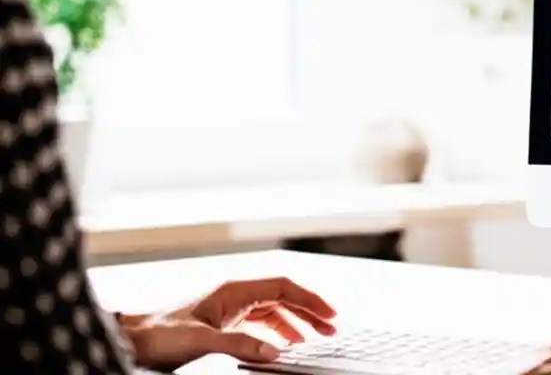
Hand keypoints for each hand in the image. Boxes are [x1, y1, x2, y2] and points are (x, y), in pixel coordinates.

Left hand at [119, 276, 336, 370]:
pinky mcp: (224, 323)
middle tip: (331, 328)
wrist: (133, 340)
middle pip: (283, 297)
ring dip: (296, 322)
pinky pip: (261, 323)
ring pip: (274, 310)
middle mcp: (235, 295)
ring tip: (315, 337)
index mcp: (233, 290)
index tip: (329, 314)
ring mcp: (230, 308)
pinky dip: (278, 331)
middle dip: (309, 311)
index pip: (283, 287)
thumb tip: (275, 350)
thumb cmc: (160, 334)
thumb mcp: (202, 340)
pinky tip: (285, 343)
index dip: (309, 299)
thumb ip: (240, 344)